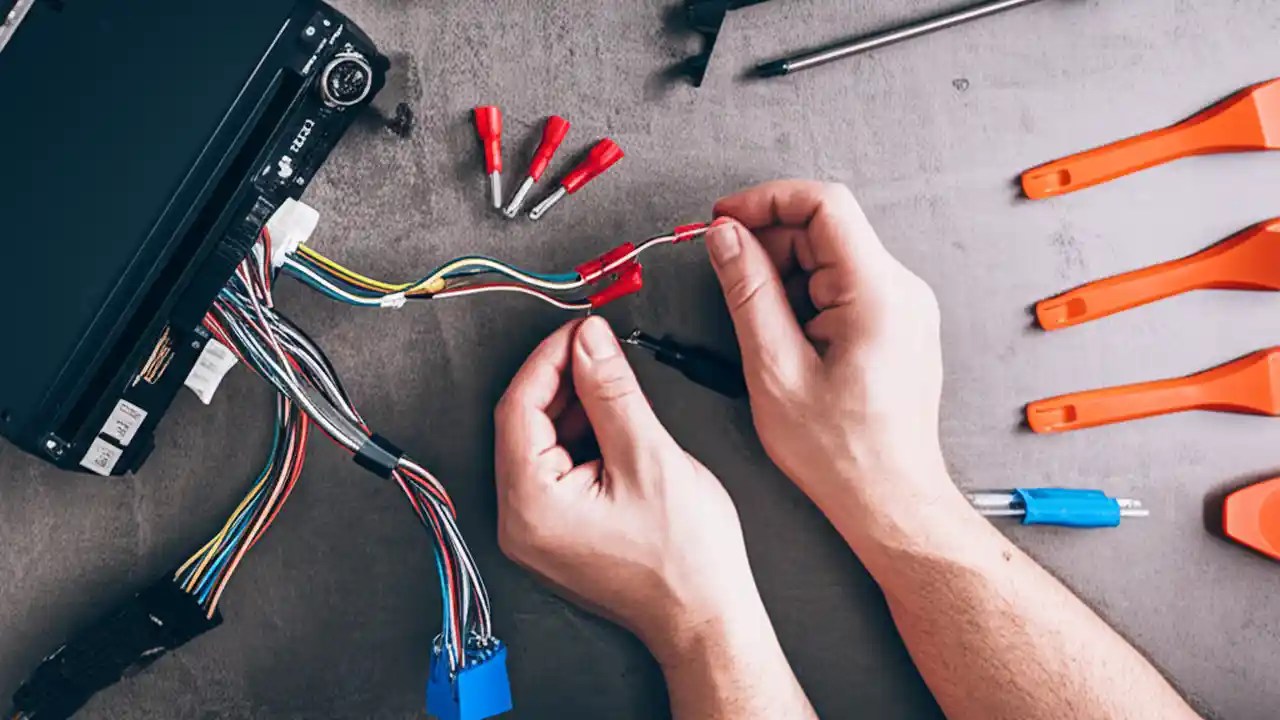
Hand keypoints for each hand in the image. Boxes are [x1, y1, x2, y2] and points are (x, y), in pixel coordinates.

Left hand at [493, 317, 763, 661]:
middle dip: (561, 381)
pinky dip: (579, 438)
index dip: (549, 359)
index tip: (580, 331)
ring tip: (612, 384)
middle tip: (598, 349)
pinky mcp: (555, 535)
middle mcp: (520, 523)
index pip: (519, 407)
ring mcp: (535, 532)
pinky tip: (612, 422)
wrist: (706, 619)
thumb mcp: (649, 456)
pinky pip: (554, 470)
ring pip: (539, 445)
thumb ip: (612, 391)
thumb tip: (589, 341)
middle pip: (523, 425)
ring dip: (573, 407)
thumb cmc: (686, 560)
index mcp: (532, 506)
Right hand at [706, 180, 957, 530]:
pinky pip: (843, 283)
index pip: (825, 204)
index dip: (766, 200)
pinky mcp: (896, 321)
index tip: (723, 218)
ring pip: (830, 255)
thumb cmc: (841, 452)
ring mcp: (903, 305)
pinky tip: (786, 337)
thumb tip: (726, 236)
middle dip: (769, 243)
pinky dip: (804, 295)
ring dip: (784, 273)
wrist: (889, 498)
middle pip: (825, 228)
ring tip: (763, 329)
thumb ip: (748, 292)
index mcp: (878, 294)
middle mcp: (901, 289)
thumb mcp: (774, 369)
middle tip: (729, 279)